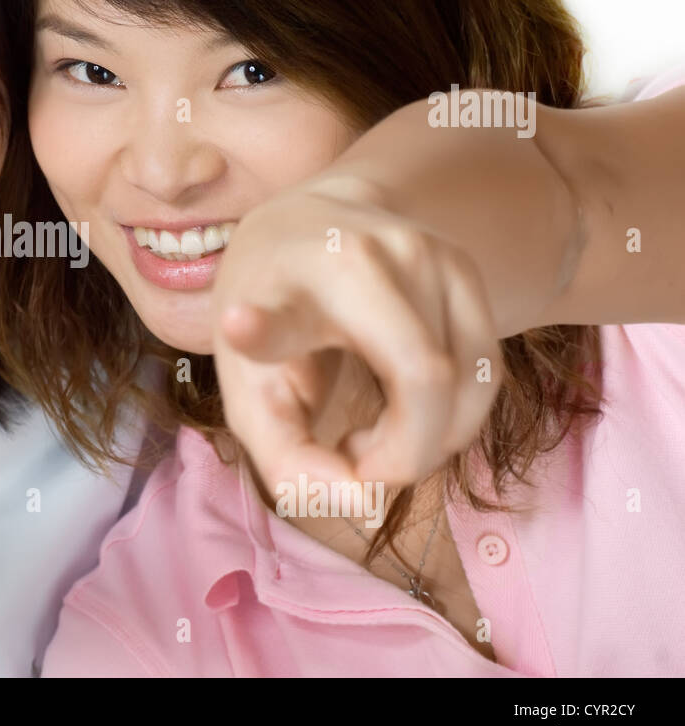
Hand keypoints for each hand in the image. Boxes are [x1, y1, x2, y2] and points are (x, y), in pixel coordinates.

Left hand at [211, 176, 502, 491]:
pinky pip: (486, 374)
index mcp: (285, 286)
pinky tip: (407, 412)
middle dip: (404, 454)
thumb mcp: (249, 386)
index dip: (260, 328)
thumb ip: (285, 458)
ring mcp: (427, 255)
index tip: (240, 326)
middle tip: (356, 460)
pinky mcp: (467, 270)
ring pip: (467, 385)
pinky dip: (454, 418)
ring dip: (428, 438)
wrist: (308, 224)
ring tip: (373, 433)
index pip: (277, 312)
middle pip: (425, 377)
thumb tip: (357, 501)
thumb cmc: (271, 313)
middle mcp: (362, 257)